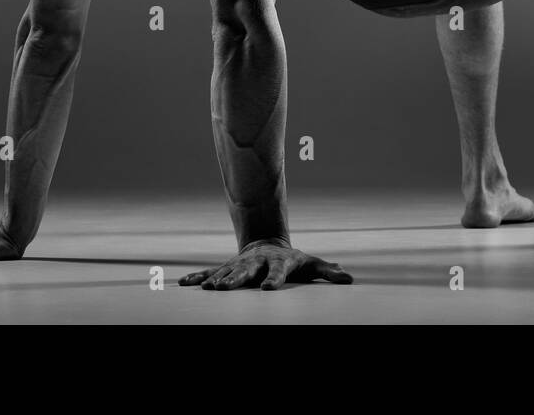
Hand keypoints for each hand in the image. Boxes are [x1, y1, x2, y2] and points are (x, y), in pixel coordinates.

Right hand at [179, 239, 353, 290]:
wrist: (267, 244)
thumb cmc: (292, 261)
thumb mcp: (311, 265)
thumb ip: (328, 272)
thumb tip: (349, 278)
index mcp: (278, 264)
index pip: (277, 273)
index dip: (274, 280)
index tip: (268, 290)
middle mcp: (256, 264)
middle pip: (246, 272)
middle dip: (236, 280)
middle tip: (225, 290)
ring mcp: (240, 265)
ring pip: (226, 272)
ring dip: (216, 281)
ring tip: (206, 290)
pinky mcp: (227, 268)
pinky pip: (210, 272)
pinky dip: (198, 277)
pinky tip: (184, 284)